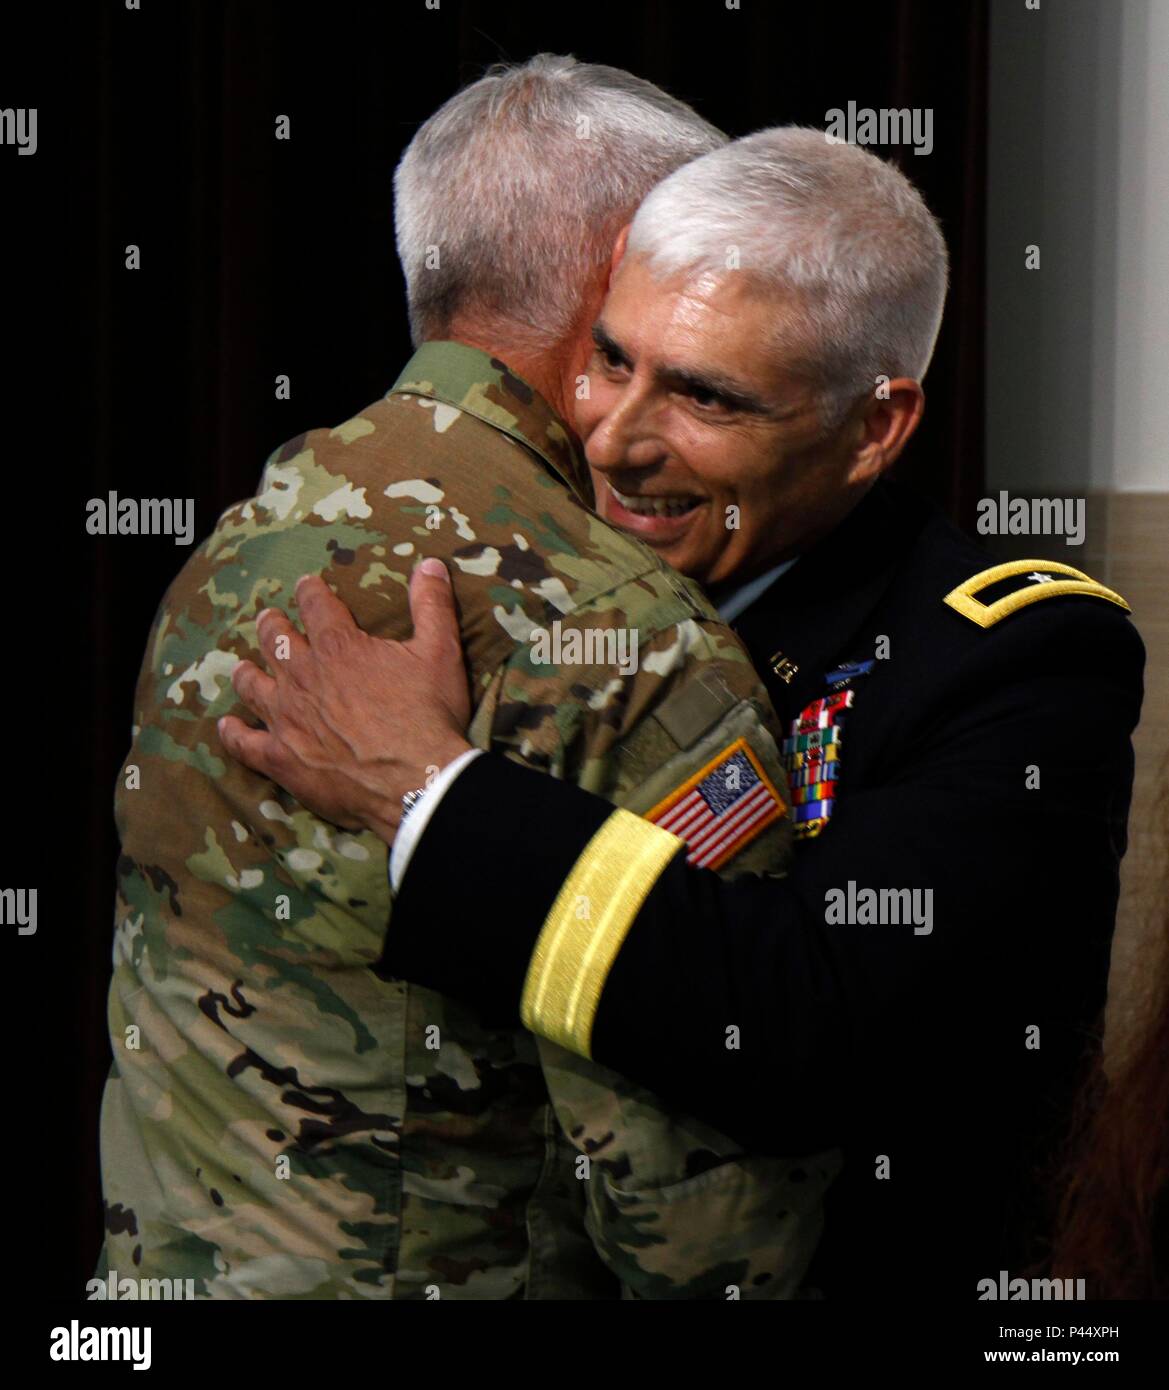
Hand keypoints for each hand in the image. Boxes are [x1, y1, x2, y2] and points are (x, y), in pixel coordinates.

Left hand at [218, 561, 472, 844]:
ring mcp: (286, 718)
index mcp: (339, 646)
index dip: (310, 591)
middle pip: (275, 640)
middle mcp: (303, 676)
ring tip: (243, 666)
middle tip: (268, 618)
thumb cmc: (428, 715)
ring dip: (247, 671)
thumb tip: (429, 564)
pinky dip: (233, 733)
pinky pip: (244, 743)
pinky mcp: (280, 758)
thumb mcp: (440, 652)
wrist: (415, 781)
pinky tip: (227, 726)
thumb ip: (431, 604)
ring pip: (252, 685)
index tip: (306, 585)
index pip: (315, 605)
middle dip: (271, 625)